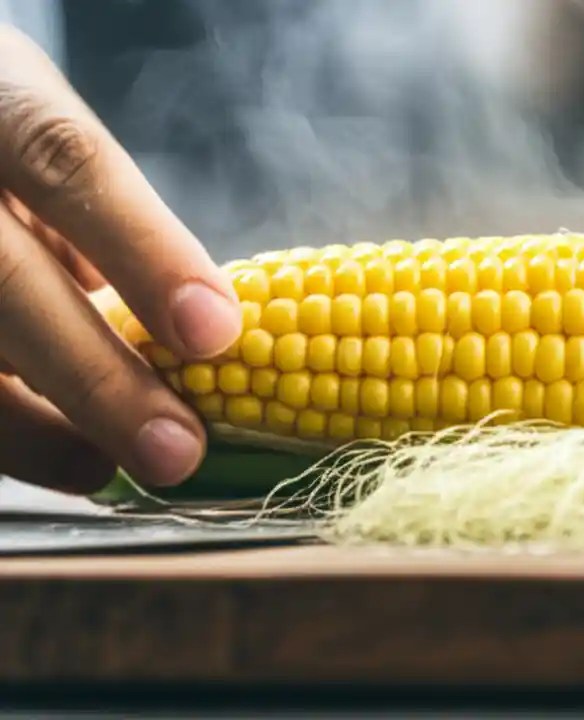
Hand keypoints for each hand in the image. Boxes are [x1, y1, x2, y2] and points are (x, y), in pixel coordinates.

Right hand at [0, 26, 240, 493]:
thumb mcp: (41, 131)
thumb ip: (103, 218)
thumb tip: (206, 334)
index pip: (63, 158)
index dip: (142, 248)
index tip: (216, 333)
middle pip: (2, 278)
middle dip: (96, 376)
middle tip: (177, 450)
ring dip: (39, 430)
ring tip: (119, 467)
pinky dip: (13, 436)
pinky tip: (72, 462)